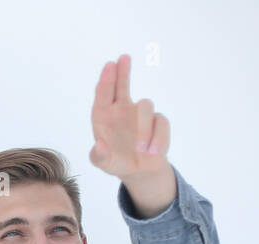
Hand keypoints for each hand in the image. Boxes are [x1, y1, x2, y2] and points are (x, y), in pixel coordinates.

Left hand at [89, 54, 168, 179]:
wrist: (137, 170)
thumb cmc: (115, 161)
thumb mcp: (102, 162)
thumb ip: (98, 156)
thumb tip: (98, 145)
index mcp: (104, 116)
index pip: (104, 93)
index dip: (106, 79)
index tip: (110, 65)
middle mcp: (121, 110)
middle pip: (122, 86)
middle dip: (123, 72)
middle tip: (124, 57)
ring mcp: (140, 115)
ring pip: (145, 106)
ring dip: (143, 128)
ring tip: (140, 149)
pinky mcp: (157, 122)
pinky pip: (160, 124)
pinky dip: (156, 139)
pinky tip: (152, 152)